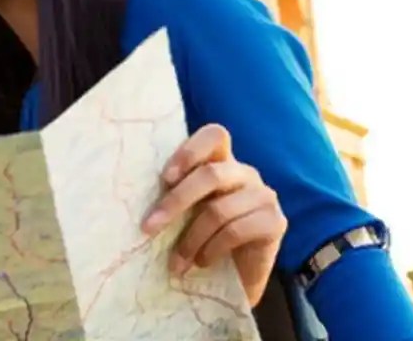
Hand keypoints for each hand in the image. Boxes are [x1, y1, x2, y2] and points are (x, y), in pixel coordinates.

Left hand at [141, 123, 286, 306]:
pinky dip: (211, 249)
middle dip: (175, 202)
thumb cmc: (205, 239)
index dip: (189, 151)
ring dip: (190, 239)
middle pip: (210, 174)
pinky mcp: (276, 222)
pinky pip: (235, 231)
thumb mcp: (187, 212)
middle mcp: (246, 173)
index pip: (214, 135)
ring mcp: (264, 196)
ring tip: (177, 260)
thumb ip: (175, 194)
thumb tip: (137, 198)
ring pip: (218, 210)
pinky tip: (202, 262)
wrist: (237, 277)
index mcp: (223, 162)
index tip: (165, 178)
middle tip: (149, 227)